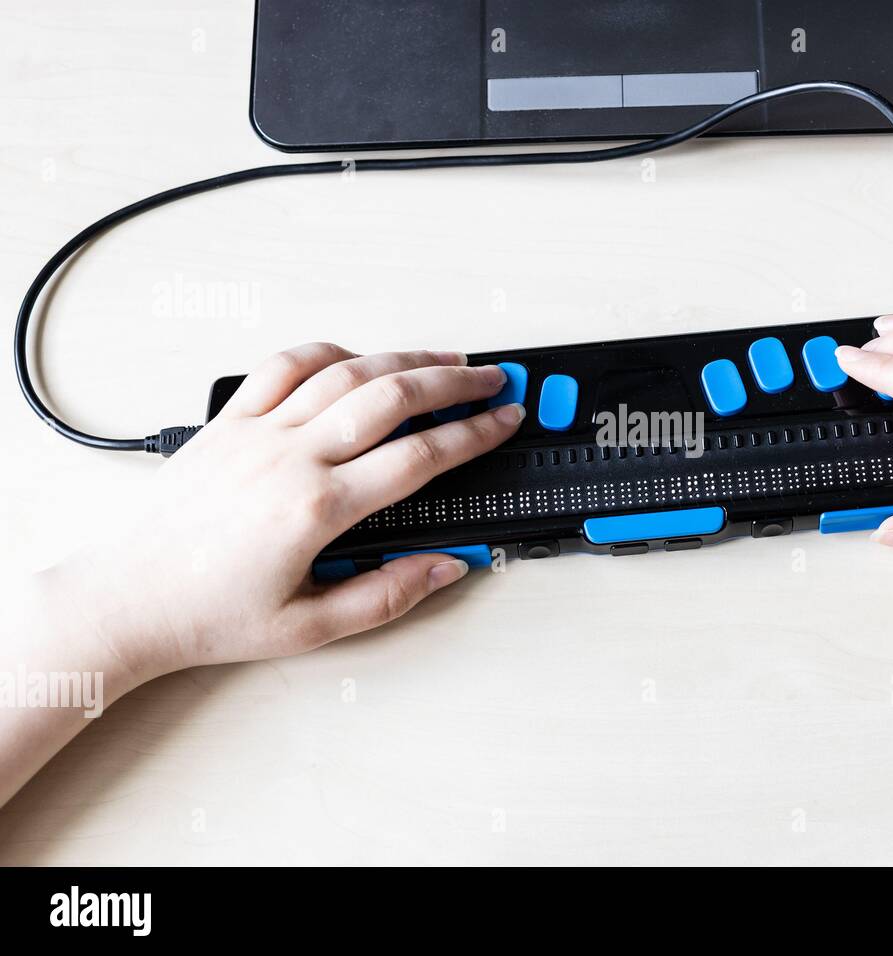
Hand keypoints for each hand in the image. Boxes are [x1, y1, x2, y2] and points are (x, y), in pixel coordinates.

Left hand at [48, 343, 523, 680]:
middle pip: (391, 397)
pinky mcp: (228, 423)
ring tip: (444, 360)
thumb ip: (388, 595)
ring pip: (345, 371)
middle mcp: (289, 458)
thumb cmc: (209, 617)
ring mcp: (257, 432)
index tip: (505, 420)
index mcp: (317, 509)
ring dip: (403, 358)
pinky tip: (357, 357)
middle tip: (492, 379)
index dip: (474, 434)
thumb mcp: (311, 627)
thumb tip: (447, 566)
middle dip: (454, 382)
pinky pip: (284, 365)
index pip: (418, 457)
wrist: (127, 601)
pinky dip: (329, 352)